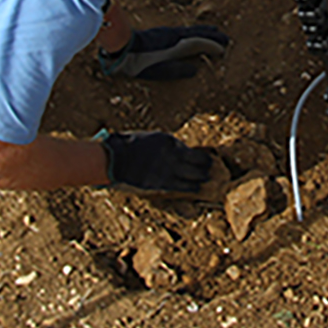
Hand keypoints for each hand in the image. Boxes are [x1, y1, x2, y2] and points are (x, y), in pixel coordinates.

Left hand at [97, 24, 229, 80]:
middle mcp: (174, 35)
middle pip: (198, 33)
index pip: (200, 43)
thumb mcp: (158, 71)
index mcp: (176, 45)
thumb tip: (194, 70)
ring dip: (204, 30)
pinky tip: (193, 32)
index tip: (224, 50)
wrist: (120, 48)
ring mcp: (168, 32)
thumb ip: (177, 70)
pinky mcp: (161, 32)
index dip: (213, 46)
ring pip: (191, 29)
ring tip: (215, 30)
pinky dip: (194, 30)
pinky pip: (184, 29)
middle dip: (213, 36)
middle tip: (226, 39)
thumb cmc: (138, 63)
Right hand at [98, 131, 213, 192]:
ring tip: (207, 178)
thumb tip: (177, 151)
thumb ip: (165, 145)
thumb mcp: (150, 139)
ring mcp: (168, 169)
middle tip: (211, 167)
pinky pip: (181, 185)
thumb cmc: (130, 147)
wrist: (116, 158)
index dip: (197, 155)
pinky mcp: (162, 182)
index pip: (187, 149)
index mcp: (168, 141)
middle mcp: (171, 154)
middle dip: (204, 164)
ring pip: (192, 174)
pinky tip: (197, 188)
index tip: (203, 157)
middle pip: (194, 161)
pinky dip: (191, 187)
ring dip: (201, 176)